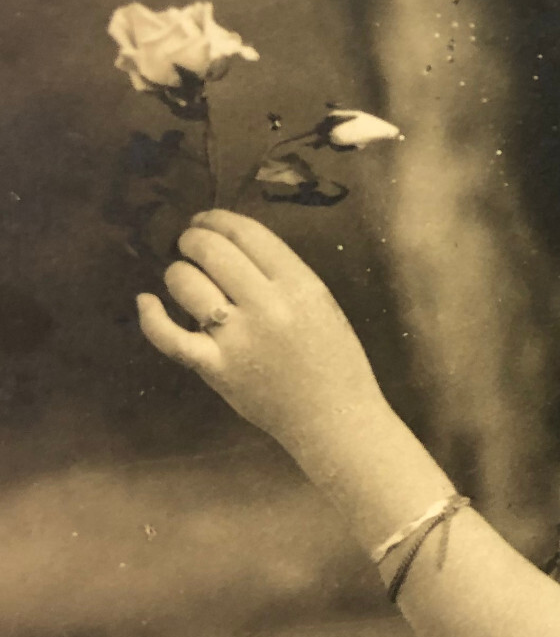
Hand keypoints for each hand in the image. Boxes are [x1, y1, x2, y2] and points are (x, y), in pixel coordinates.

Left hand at [136, 209, 387, 461]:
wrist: (335, 417)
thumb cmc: (336, 359)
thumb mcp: (322, 302)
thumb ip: (282, 275)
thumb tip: (232, 250)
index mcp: (300, 284)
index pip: (247, 233)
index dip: (218, 219)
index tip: (207, 220)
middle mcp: (266, 305)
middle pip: (212, 250)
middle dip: (192, 239)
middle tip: (190, 243)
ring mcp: (236, 338)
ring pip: (186, 283)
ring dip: (178, 273)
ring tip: (186, 278)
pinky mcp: (214, 368)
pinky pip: (168, 336)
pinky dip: (150, 316)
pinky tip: (145, 301)